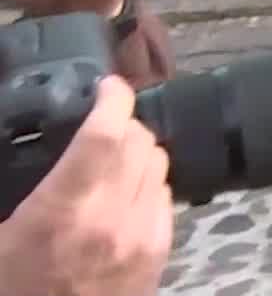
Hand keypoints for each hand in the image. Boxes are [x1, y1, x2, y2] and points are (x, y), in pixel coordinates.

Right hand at [0, 76, 171, 295]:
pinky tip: (122, 193)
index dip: (112, 98)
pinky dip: (147, 186)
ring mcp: (140, 241)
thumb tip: (15, 148)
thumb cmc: (12, 286)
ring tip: (110, 156)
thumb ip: (11, 184)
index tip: (106, 86)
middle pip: (139, 143)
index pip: (106, 135)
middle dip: (122, 124)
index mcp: (62, 213)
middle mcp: (111, 222)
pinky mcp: (155, 260)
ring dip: (138, 153)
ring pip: (158, 168)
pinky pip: (164, 201)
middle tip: (99, 123)